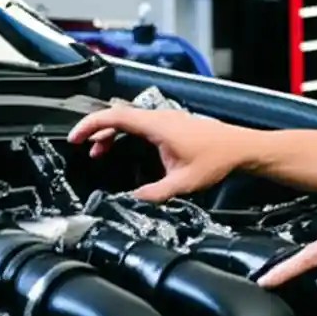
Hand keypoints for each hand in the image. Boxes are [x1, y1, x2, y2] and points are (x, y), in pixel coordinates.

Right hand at [67, 100, 255, 201]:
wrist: (241, 148)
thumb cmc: (217, 160)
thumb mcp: (183, 183)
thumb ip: (154, 193)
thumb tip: (132, 200)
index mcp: (158, 125)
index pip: (116, 116)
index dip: (91, 124)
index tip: (75, 138)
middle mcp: (160, 117)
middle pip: (119, 115)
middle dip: (96, 129)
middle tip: (80, 146)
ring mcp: (167, 119)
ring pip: (129, 119)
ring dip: (111, 132)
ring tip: (97, 151)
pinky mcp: (173, 124)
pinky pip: (141, 123)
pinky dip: (126, 132)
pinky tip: (122, 147)